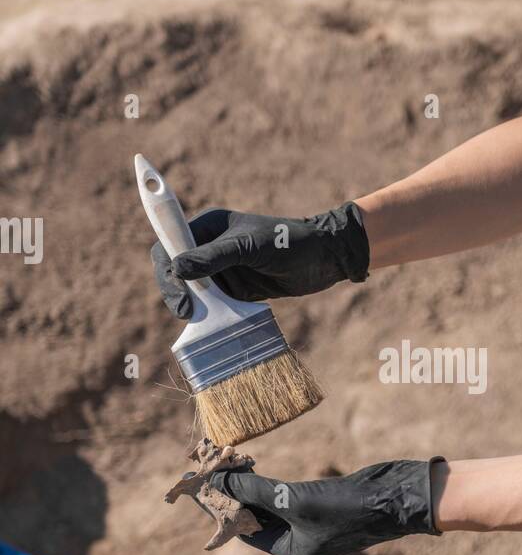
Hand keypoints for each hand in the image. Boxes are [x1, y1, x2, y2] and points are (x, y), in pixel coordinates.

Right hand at [152, 202, 369, 317]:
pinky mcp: (233, 291)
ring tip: (197, 321)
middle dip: (176, 291)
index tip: (178, 291)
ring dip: (191, 306)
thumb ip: (214, 257)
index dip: (165, 267)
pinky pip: (211, 305)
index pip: (170, 243)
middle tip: (185, 313)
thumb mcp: (250, 247)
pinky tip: (210, 327)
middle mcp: (208, 248)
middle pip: (175, 271)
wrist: (323, 259)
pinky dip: (208, 316)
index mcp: (207, 228)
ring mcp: (220, 271)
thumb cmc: (289, 243)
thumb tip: (177, 269)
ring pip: (190, 291)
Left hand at [209, 458, 444, 554]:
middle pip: (254, 519)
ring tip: (224, 466)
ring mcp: (313, 523)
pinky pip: (286, 497)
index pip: (245, 532)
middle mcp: (301, 542)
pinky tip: (253, 467)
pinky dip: (268, 484)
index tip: (200, 489)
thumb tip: (222, 482)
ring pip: (269, 506)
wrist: (398, 498)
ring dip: (248, 487)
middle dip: (231, 497)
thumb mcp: (297, 501)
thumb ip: (258, 492)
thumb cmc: (350, 507)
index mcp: (294, 553)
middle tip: (205, 474)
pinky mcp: (324, 505)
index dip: (220, 510)